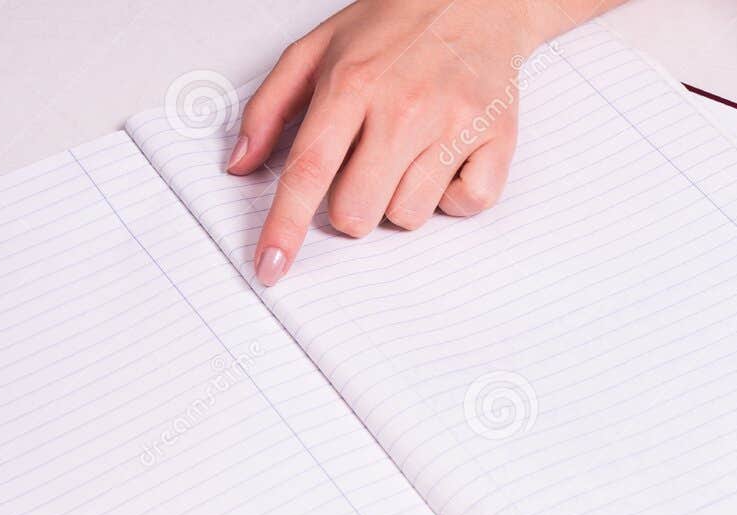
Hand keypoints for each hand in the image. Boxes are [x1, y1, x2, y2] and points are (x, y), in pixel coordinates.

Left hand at [229, 0, 598, 285]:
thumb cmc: (394, 26)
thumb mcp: (316, 48)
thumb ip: (269, 108)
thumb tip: (240, 165)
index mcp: (352, 83)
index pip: (309, 171)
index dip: (285, 228)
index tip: (271, 266)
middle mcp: (403, 107)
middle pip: (356, 213)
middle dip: (350, 206)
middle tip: (364, 166)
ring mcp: (453, 124)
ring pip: (407, 217)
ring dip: (400, 198)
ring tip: (410, 151)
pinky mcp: (496, 138)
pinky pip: (464, 206)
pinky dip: (452, 196)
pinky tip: (445, 159)